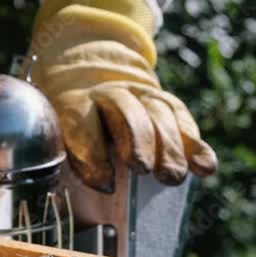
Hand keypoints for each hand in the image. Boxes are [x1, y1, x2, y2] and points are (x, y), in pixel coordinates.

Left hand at [29, 0, 216, 192]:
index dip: (93, 154)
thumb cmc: (63, 112)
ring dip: (168, 147)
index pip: (81, 124)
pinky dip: (195, 144)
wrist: (81, 64)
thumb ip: (60, 149)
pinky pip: (181, 117)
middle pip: (126, 112)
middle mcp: (107, 91)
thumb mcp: (50, 122)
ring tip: (171, 177)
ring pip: (157, 113)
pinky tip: (205, 167)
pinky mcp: (161, 98)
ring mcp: (138, 91)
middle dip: (136, 142)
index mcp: (69, 99)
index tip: (105, 184)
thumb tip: (73, 193)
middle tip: (141, 170)